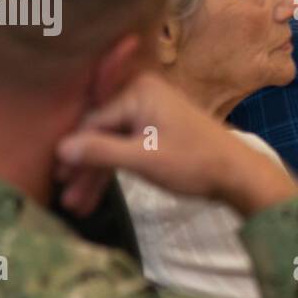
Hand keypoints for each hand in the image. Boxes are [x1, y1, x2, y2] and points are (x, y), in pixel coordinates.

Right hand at [55, 72, 297, 215]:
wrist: (239, 174)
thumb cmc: (194, 162)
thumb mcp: (143, 159)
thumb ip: (100, 152)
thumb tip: (60, 149)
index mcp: (138, 91)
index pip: (92, 122)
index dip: (73, 153)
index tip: (57, 179)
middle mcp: (142, 94)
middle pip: (101, 134)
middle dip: (85, 169)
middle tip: (67, 200)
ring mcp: (151, 112)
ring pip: (113, 145)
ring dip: (97, 175)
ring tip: (78, 207)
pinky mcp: (158, 130)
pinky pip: (128, 147)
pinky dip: (116, 170)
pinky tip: (97, 195)